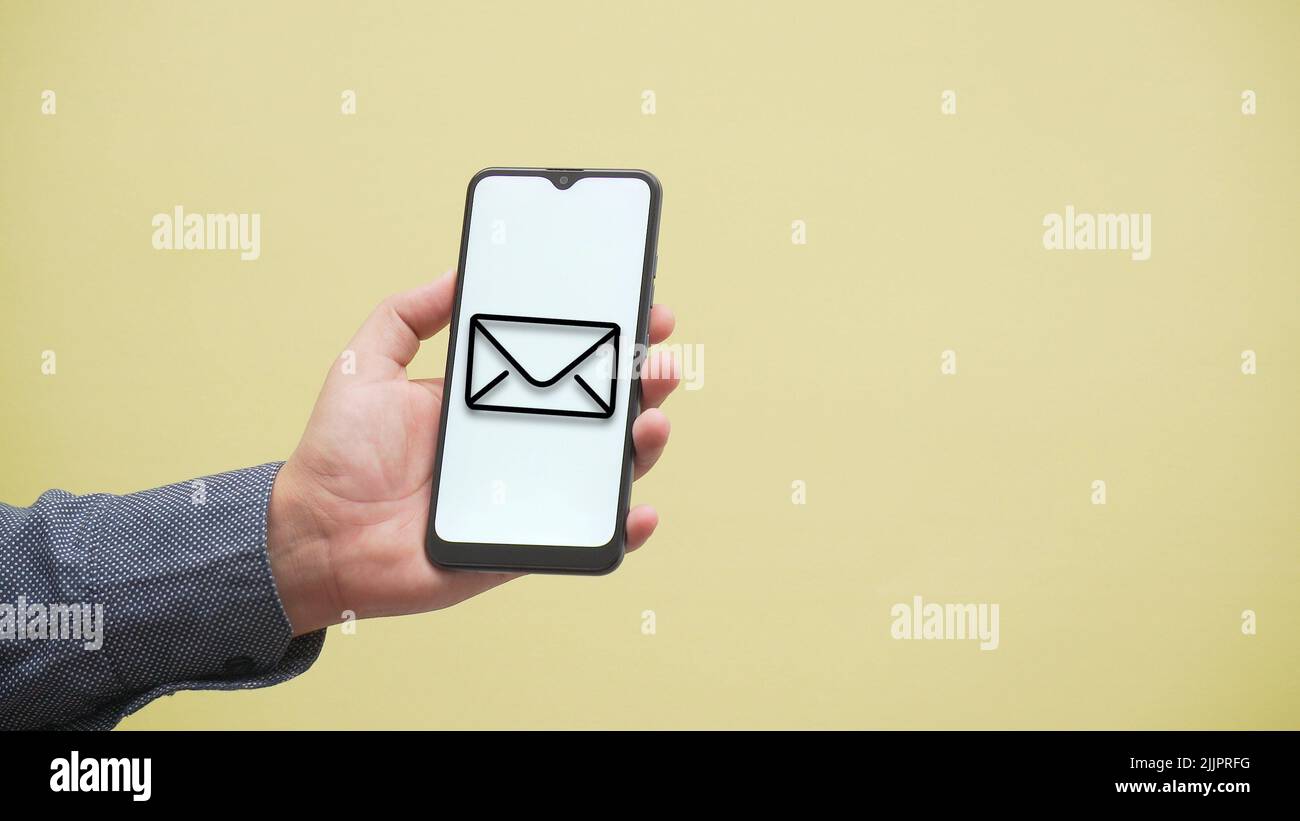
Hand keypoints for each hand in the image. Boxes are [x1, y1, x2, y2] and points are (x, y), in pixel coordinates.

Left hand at [266, 270, 679, 634]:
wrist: (313, 537)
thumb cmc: (337, 456)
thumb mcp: (365, 365)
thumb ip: (406, 314)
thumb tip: (456, 271)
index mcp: (490, 399)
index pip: (565, 362)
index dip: (607, 338)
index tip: (639, 310)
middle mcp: (518, 443)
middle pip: (600, 411)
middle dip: (642, 384)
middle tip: (658, 362)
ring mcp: (528, 493)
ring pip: (606, 469)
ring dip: (643, 445)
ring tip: (652, 422)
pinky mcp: (525, 543)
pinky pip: (587, 537)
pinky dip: (623, 529)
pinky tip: (641, 510)